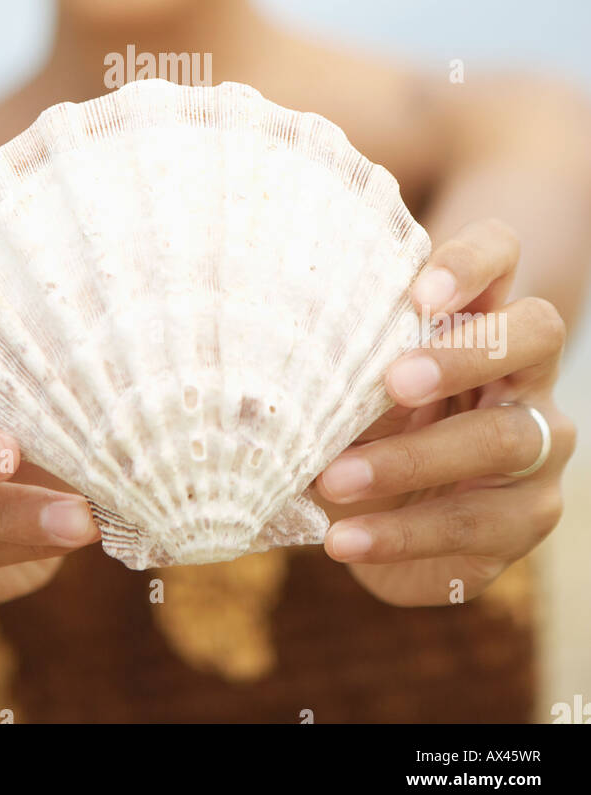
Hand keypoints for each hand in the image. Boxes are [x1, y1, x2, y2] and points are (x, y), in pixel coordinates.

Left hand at [312, 218, 575, 606]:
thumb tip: (256, 356)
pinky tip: (344, 539)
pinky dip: (402, 533)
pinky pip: (478, 524)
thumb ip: (329, 362)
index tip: (419, 294)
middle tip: (394, 382)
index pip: (500, 254)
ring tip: (334, 480)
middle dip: (465, 355)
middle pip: (535, 333)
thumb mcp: (339, 391)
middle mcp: (523, 371)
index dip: (472, 263)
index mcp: (478, 315)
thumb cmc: (355, 432)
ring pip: (506, 439)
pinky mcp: (526, 517)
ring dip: (413, 460)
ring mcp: (539, 444)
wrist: (380, 531)